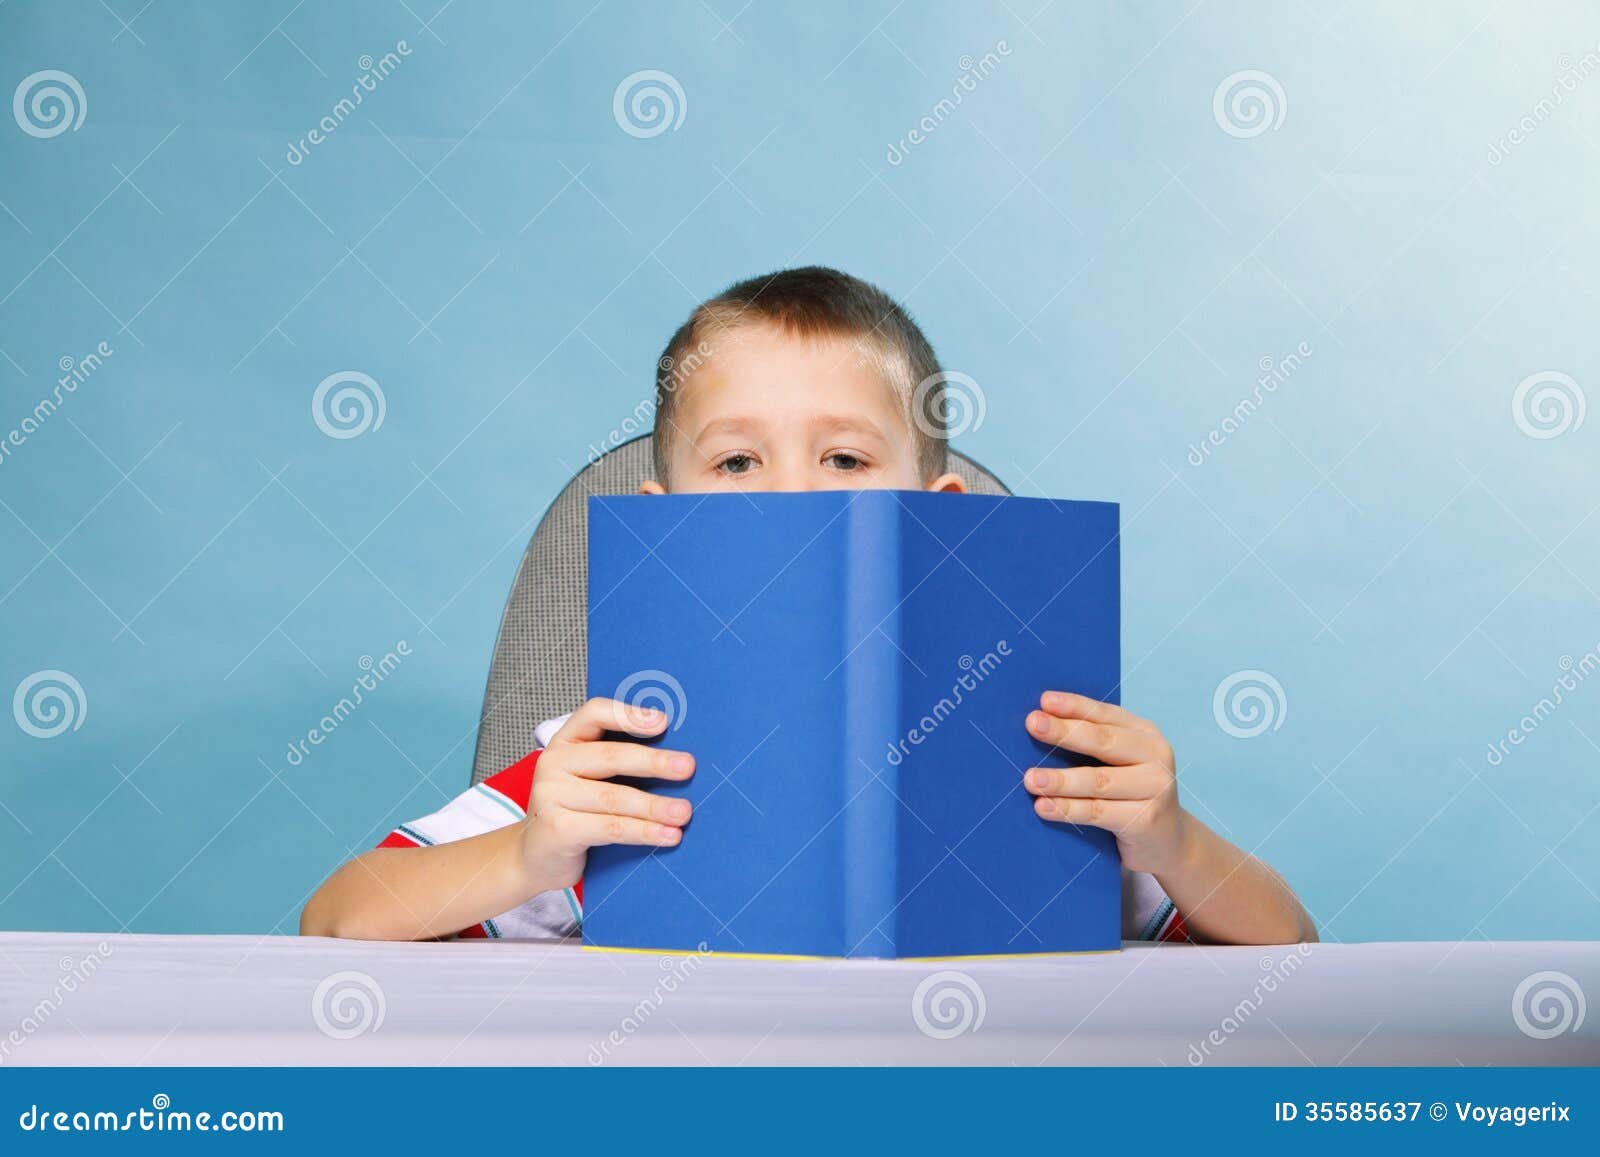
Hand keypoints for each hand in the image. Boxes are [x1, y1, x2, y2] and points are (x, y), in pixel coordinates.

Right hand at [519, 697, 695, 891]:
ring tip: (684, 812)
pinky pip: (609, 828)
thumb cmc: (574, 812)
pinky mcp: (557, 829)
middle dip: (654, 762)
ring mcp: (551, 796)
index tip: (662, 722)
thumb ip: (619, 763)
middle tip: (687, 767)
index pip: (594, 713)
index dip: (628, 715)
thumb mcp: (589, 779)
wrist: (535, 857)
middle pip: (611, 756)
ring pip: (614, 798)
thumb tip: (677, 758)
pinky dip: (643, 832)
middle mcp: (553, 763)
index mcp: (566, 742)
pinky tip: (667, 836)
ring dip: (654, 806)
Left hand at [1021, 691, 1188, 874]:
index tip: (1044, 701)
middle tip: (1033, 724)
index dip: (1075, 706)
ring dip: (1060, 779)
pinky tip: (1043, 807)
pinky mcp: (1145, 820)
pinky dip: (1067, 809)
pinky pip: (1098, 812)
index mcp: (1145, 734)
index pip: (1105, 715)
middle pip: (1104, 741)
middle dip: (1064, 732)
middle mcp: (1155, 757)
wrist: (1167, 842)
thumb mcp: (1120, 762)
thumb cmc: (1130, 794)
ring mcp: (1154, 789)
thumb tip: (1040, 727)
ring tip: (1030, 779)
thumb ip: (1092, 743)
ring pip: (1099, 780)